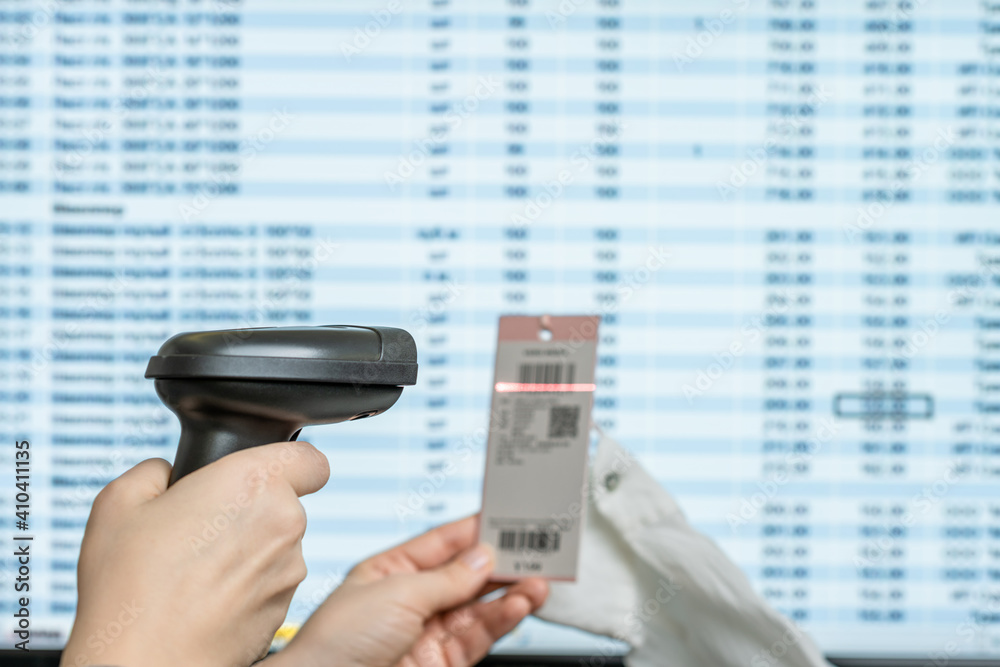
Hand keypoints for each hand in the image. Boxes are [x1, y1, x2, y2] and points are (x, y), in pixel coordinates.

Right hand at [60, 441, 329, 666]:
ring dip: (248, 549)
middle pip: (284, 502)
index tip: (263, 474)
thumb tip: (169, 473)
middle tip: (200, 528)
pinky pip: (272, 581)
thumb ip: (156, 470)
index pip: (310, 458)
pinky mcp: (285, 607)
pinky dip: (248, 584)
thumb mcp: (119, 502)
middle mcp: (284, 522)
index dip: (289, 463)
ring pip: (278, 543)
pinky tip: (206, 597)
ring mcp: (289, 568)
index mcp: (253, 483)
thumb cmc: (129, 588)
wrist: (142, 662)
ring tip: (195, 568)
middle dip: (250, 509)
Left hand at [267, 516, 547, 666]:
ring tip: (537, 580)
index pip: (441, 544)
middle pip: (466, 575)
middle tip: (534, 548)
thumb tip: (483, 557)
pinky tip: (521, 604)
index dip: (474, 530)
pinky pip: (480, 635)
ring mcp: (427, 633)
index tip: (506, 518)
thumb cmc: (336, 643)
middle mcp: (410, 601)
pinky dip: (504, 619)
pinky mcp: (442, 661)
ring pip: (479, 607)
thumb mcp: (397, 593)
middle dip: (500, 563)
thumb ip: (447, 577)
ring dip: (511, 592)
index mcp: (389, 572)